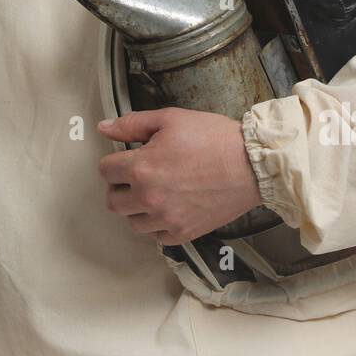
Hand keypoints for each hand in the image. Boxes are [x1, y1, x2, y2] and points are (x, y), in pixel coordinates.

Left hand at [97, 107, 262, 245]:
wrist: (251, 165)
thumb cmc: (214, 138)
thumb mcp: (170, 119)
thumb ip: (132, 124)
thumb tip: (104, 128)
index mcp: (141, 168)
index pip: (105, 171)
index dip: (115, 161)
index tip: (127, 158)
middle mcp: (149, 198)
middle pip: (112, 201)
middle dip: (120, 186)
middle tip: (136, 176)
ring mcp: (166, 219)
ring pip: (132, 222)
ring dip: (136, 208)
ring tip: (154, 192)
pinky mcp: (183, 233)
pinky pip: (156, 236)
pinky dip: (157, 224)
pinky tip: (169, 207)